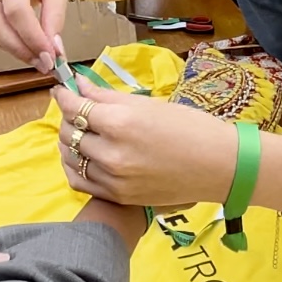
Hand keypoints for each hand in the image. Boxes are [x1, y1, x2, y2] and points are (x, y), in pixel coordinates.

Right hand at [0, 0, 86, 66]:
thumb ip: (55, 17)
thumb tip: (53, 50)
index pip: (15, 8)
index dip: (31, 35)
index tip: (50, 55)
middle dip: (18, 46)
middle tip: (44, 63)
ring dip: (15, 47)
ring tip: (41, 59)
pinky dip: (12, 40)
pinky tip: (31, 48)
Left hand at [55, 79, 236, 207]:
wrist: (219, 167)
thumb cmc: (190, 127)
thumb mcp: (148, 104)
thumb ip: (108, 97)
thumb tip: (79, 85)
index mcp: (120, 122)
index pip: (74, 107)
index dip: (63, 95)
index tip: (62, 89)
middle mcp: (111, 152)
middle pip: (68, 132)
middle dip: (67, 117)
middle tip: (76, 109)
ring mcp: (113, 178)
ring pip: (70, 157)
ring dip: (69, 141)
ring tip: (81, 132)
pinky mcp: (118, 196)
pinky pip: (79, 181)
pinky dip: (75, 167)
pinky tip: (84, 157)